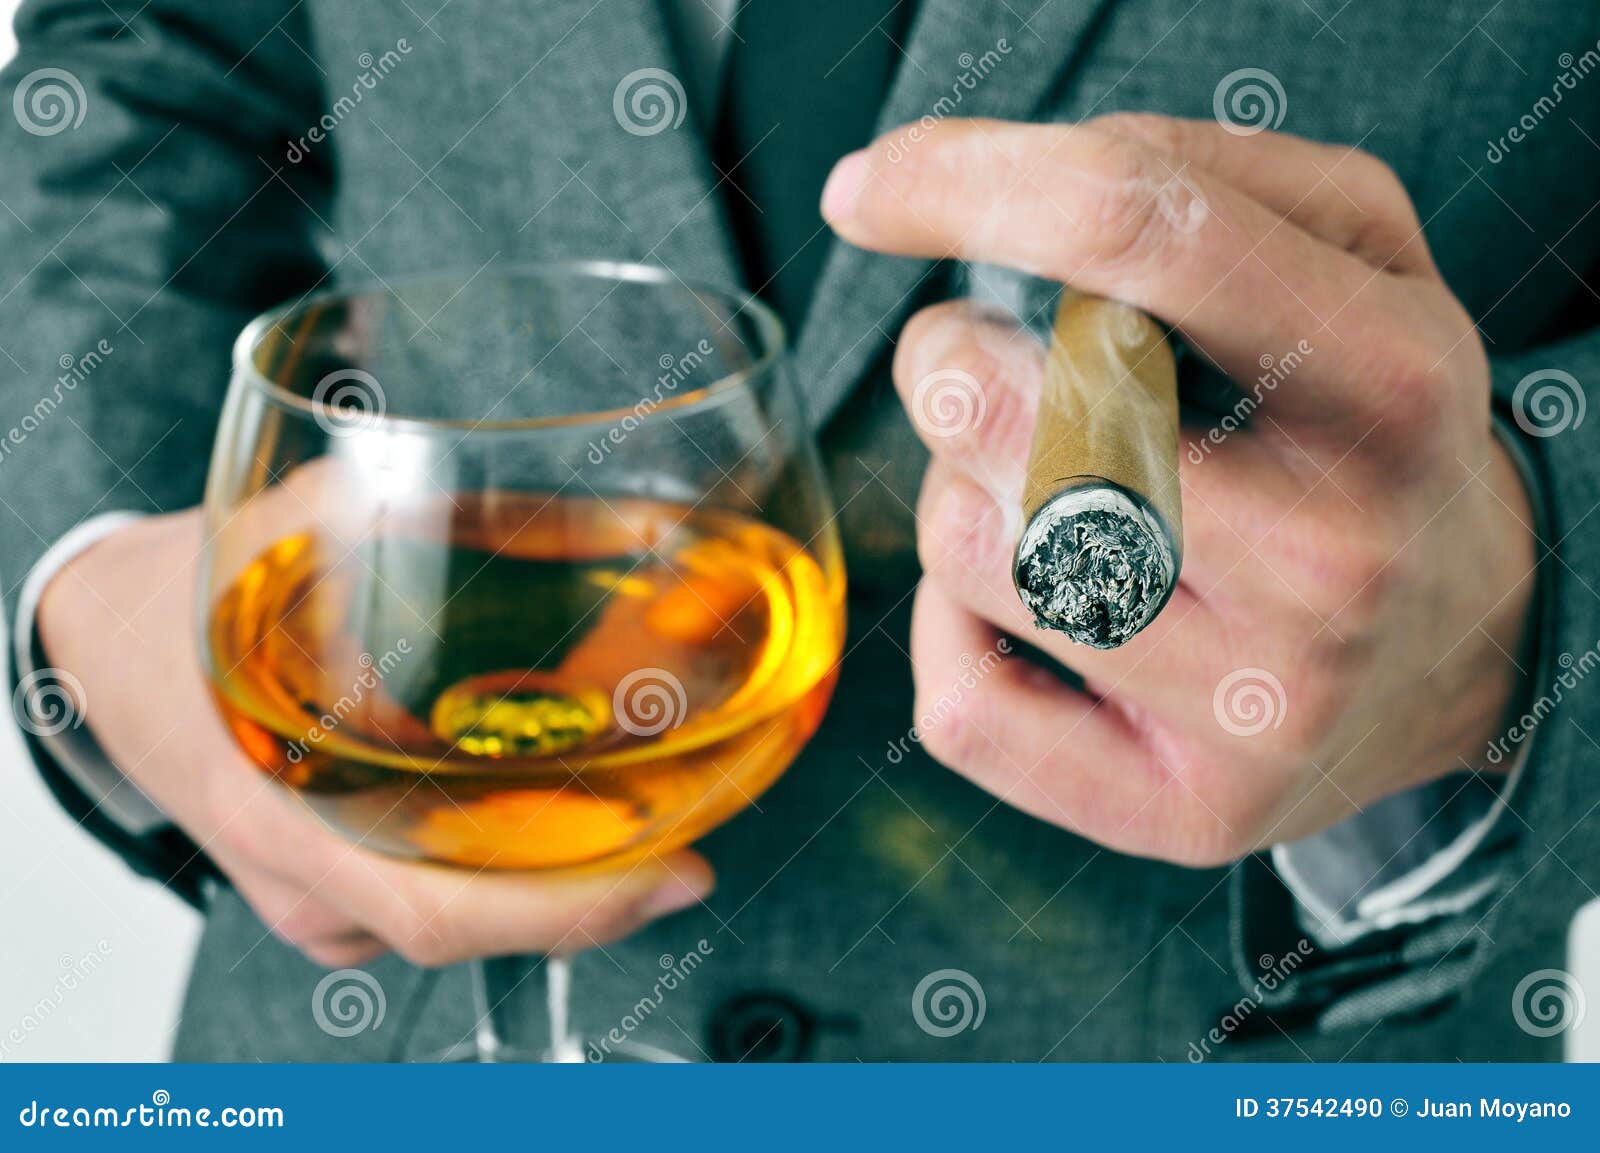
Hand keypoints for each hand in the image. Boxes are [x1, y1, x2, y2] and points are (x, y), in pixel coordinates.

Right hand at [36, 509, 712, 965]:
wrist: (107, 645)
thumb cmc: (179, 606)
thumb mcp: (270, 545)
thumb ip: (380, 519)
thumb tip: (516, 497)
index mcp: (276, 806)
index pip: (436, 907)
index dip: (562, 909)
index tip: (670, 875)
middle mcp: (301, 871)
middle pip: (475, 929)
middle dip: (596, 901)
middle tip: (690, 854)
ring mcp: (313, 888)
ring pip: (456, 918)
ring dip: (559, 883)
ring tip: (650, 824)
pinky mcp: (331, 876)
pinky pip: (431, 895)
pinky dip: (509, 869)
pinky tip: (567, 818)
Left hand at [822, 115, 1535, 864]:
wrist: (1466, 643)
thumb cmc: (1370, 427)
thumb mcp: (1358, 254)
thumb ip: (1203, 176)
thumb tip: (977, 194)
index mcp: (1387, 381)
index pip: (1137, 232)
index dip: (967, 186)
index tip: (874, 191)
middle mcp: (1334, 557)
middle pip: (1010, 413)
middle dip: (947, 361)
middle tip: (974, 360)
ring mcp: (1263, 706)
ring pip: (970, 552)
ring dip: (960, 496)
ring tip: (1042, 494)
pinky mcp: (1187, 811)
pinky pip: (962, 706)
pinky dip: (950, 634)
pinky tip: (1022, 608)